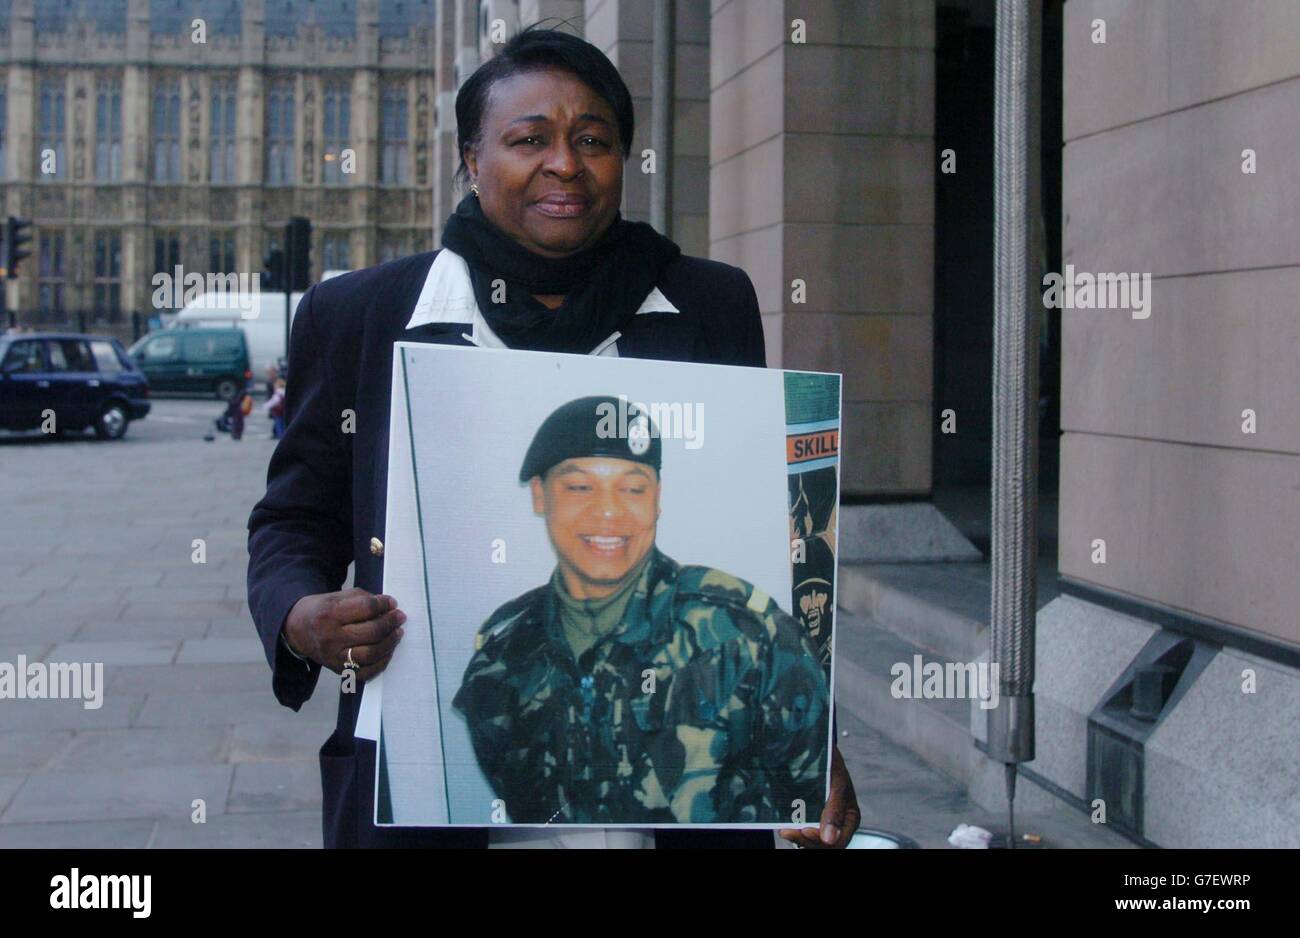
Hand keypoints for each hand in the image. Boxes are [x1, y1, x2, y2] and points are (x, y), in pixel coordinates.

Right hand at [283, 588, 405, 681]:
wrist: (298, 630)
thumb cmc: (323, 611)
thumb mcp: (337, 597)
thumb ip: (363, 599)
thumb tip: (389, 606)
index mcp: (330, 614)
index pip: (366, 608)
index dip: (383, 604)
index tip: (392, 603)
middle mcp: (332, 637)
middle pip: (371, 632)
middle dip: (390, 623)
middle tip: (399, 617)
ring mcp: (334, 657)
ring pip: (371, 654)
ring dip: (390, 643)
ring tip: (397, 633)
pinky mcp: (338, 670)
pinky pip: (366, 672)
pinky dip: (381, 663)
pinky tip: (388, 651)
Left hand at [779, 745, 859, 848]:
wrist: (813, 746)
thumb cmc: (830, 762)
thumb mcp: (836, 783)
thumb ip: (834, 811)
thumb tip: (830, 839)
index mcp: (849, 817)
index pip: (839, 841)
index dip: (822, 841)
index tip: (805, 830)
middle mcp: (837, 822)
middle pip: (824, 845)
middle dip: (806, 841)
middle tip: (787, 831)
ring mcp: (822, 820)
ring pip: (811, 841)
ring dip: (798, 839)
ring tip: (784, 831)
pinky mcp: (808, 816)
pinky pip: (801, 831)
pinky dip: (793, 831)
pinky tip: (783, 825)